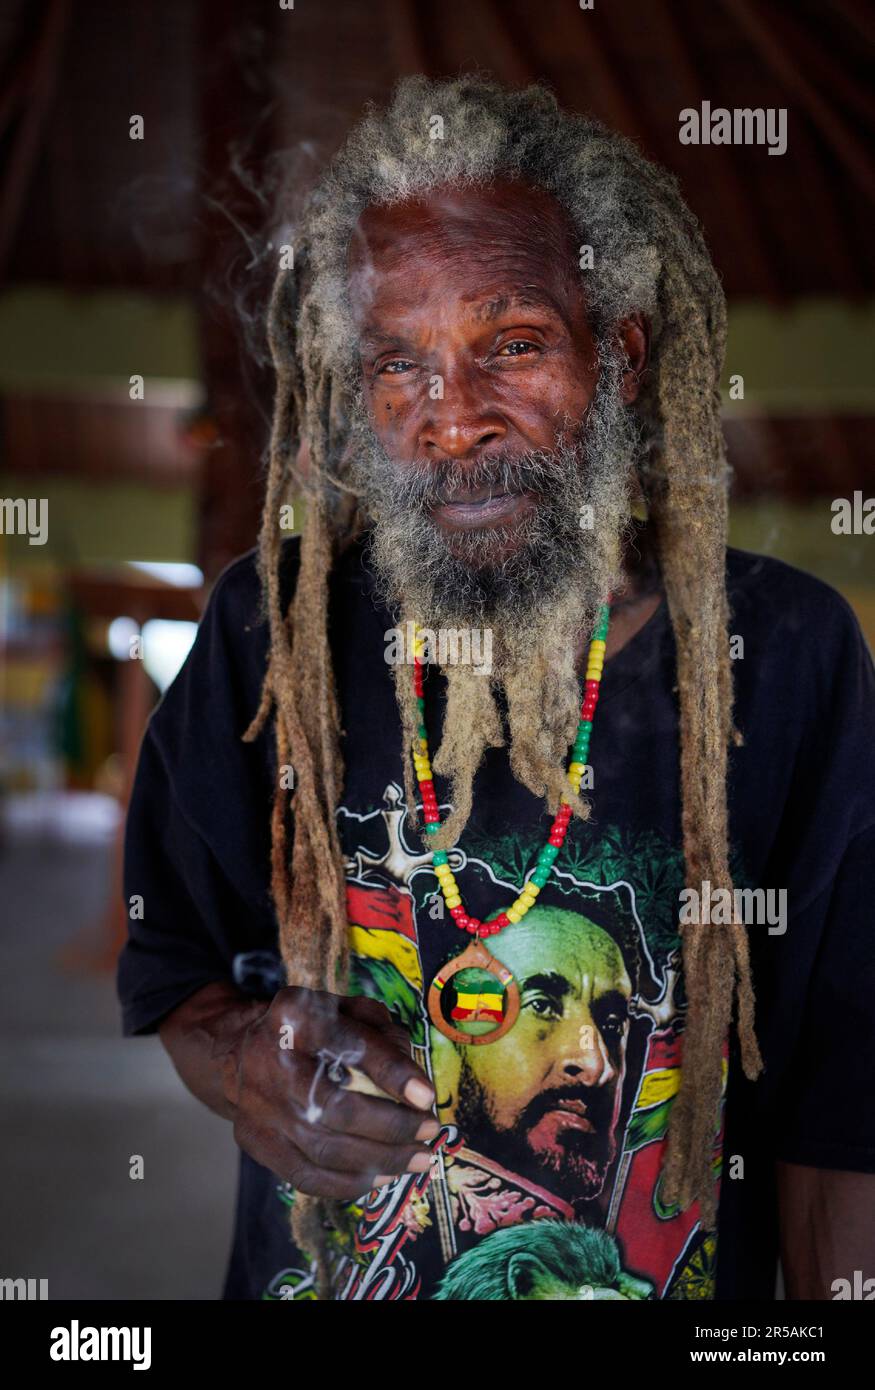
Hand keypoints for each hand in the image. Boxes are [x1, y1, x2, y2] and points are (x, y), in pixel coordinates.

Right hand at [223, 987, 438, 1198]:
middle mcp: (272, 1062)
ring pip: (326, 1151)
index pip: (351, 1047)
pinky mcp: (256, 1142)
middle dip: (393, 1127)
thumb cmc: (309, 1030)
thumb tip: (412, 1083)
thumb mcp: (344, 1008)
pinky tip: (383, 1176)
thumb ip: (381, 1033)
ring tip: (418, 1159)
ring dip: (381, 1160)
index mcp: (297, 1017)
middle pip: (337, 1109)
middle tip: (430, 1131)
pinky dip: (350, 1183)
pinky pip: (307, 1177)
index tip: (427, 1097)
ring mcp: (261, 1108)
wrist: (238, 1051)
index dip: (393, 1075)